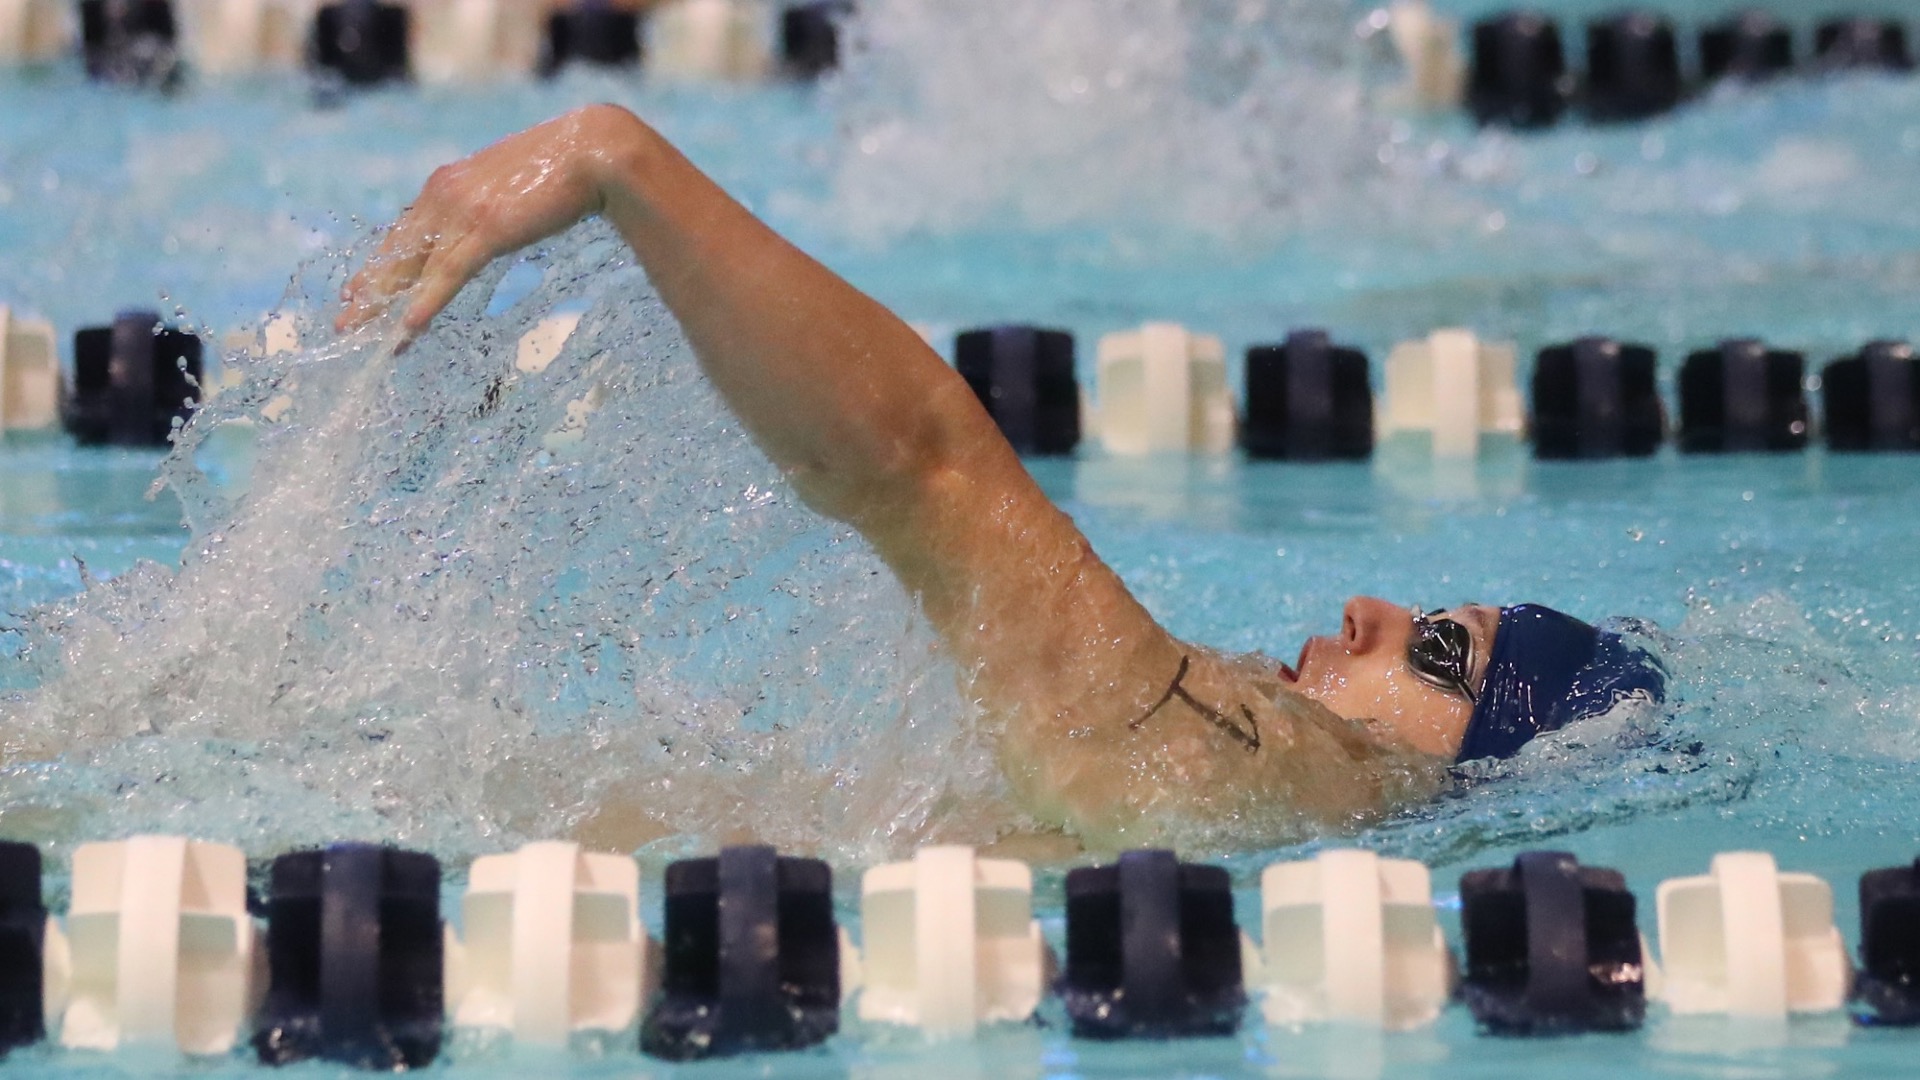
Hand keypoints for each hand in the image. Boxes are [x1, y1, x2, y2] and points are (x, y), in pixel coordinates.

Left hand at [335, 105, 640, 337]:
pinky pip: (447, 274)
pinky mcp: (486, 229)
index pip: (404, 231)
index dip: (380, 263)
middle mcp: (443, 195)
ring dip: (383, 304)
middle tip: (344, 320)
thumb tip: (492, 222)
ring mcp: (461, 212)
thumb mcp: (510, 185)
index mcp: (448, 184)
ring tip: (359, 332)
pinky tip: (408, 327)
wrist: (591, 150)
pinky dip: (426, 302)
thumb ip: (488, 203)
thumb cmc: (562, 167)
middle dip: (369, 288)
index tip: (358, 287)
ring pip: (412, 266)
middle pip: (396, 251)